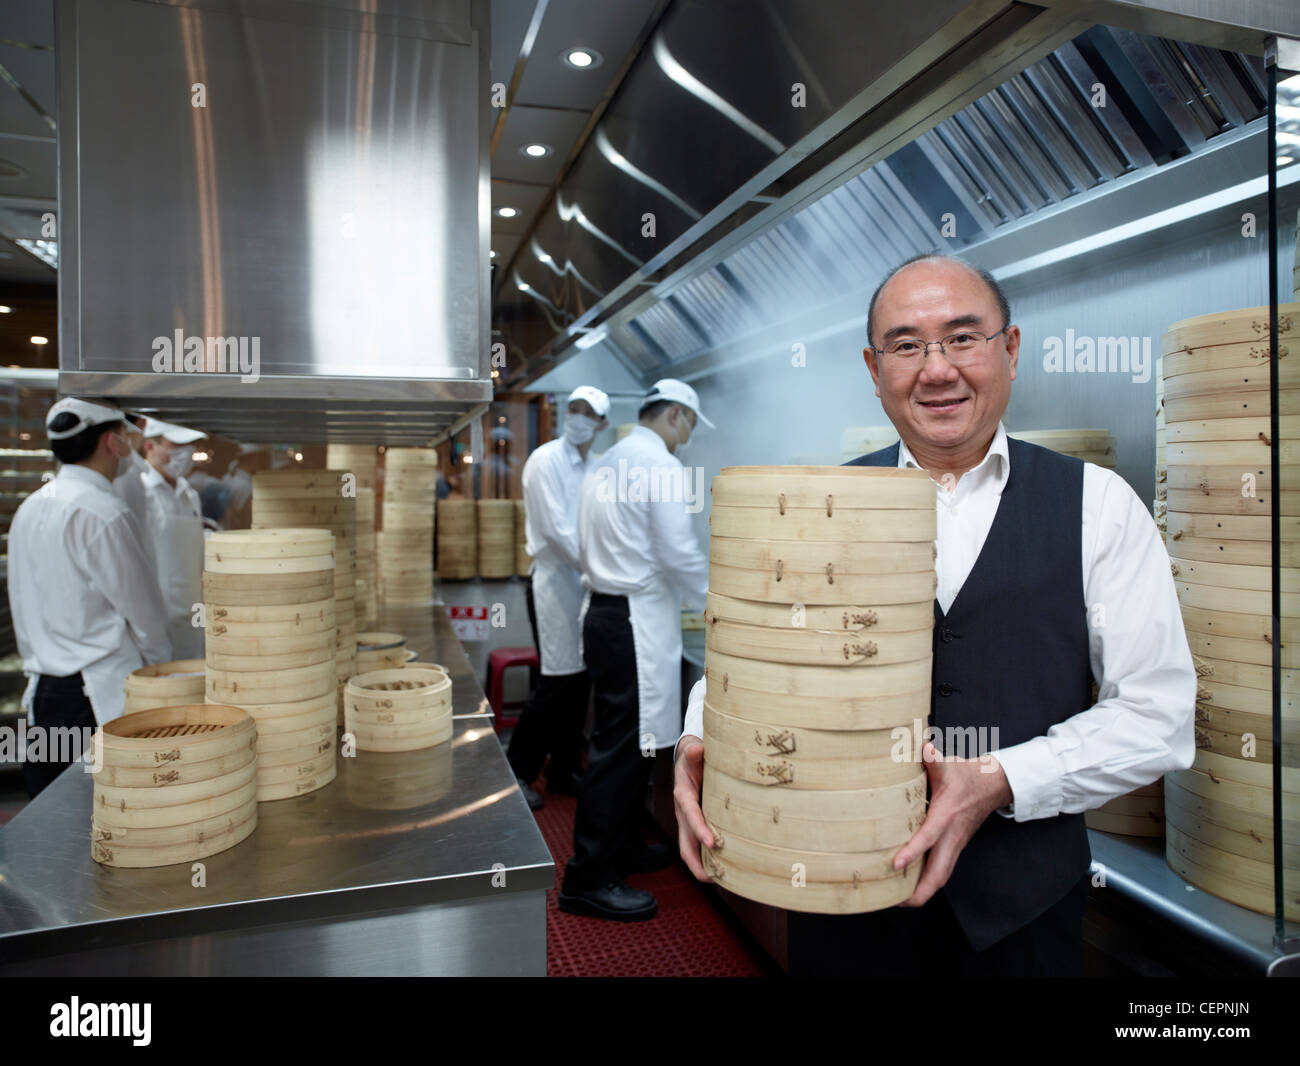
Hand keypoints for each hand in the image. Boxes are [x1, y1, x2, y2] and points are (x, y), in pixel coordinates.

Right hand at [673, 736, 713, 879]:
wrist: (687, 759)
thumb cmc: (693, 757)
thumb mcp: (692, 751)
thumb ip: (694, 751)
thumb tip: (696, 749)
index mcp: (683, 796)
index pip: (691, 816)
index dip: (700, 830)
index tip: (712, 844)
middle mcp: (683, 813)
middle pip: (685, 844)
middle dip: (696, 863)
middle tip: (712, 878)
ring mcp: (688, 822)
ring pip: (690, 849)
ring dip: (702, 866)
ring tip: (722, 879)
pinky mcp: (695, 825)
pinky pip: (698, 845)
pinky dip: (708, 859)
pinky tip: (725, 868)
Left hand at [893, 741, 1011, 907]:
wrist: (993, 784)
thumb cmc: (967, 775)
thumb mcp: (949, 765)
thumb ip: (932, 758)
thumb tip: (922, 747)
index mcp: (946, 817)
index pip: (928, 838)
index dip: (912, 852)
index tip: (895, 864)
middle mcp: (951, 837)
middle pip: (938, 875)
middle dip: (918, 893)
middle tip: (893, 901)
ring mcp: (955, 845)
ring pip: (941, 877)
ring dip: (922, 892)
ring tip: (897, 900)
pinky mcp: (955, 847)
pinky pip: (941, 871)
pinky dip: (927, 882)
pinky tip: (909, 885)